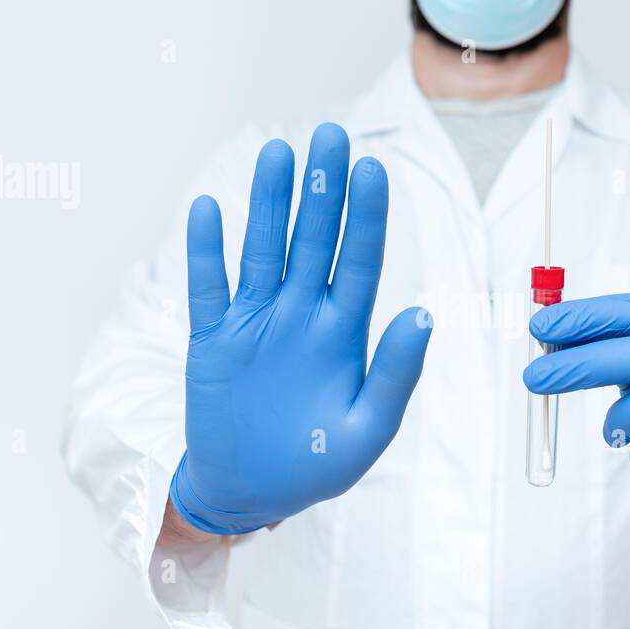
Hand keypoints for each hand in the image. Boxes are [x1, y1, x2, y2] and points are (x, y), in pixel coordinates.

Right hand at [170, 123, 432, 533]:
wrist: (251, 493)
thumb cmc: (316, 465)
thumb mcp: (368, 432)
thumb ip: (395, 374)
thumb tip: (424, 315)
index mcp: (343, 333)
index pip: (358, 262)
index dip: (365, 217)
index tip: (372, 169)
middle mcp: (301, 315)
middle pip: (312, 240)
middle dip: (321, 190)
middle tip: (330, 135)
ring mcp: (255, 322)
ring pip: (262, 250)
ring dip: (268, 203)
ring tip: (278, 152)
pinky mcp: (213, 339)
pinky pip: (208, 288)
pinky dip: (205, 251)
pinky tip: (207, 207)